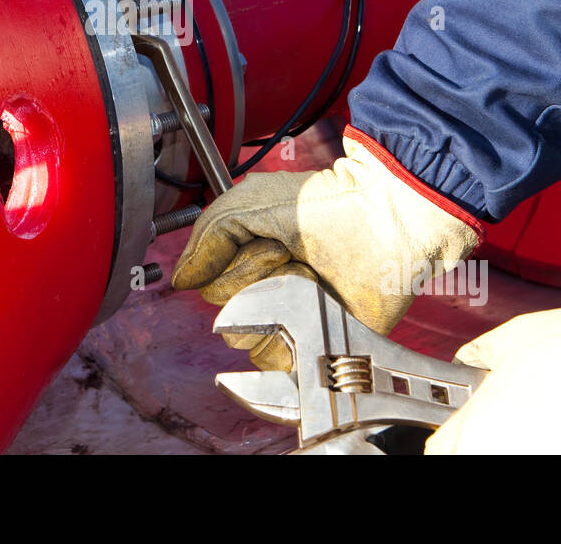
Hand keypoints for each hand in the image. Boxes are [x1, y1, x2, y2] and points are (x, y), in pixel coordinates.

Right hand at [172, 133, 480, 369]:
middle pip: (226, 315)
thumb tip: (181, 279)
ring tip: (309, 275)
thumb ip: (206, 236)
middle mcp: (267, 294)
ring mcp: (292, 321)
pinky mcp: (317, 344)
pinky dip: (297, 326)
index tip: (265, 242)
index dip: (233, 266)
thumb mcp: (246, 204)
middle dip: (255, 278)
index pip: (210, 287)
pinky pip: (280, 358)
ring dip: (278, 300)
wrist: (379, 220)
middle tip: (288, 252)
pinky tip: (321, 300)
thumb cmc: (322, 204)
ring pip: (249, 340)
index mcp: (248, 262)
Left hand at [425, 268, 560, 453]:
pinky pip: (550, 457)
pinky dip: (551, 444)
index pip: (439, 451)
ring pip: (514, 458)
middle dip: (481, 440)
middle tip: (499, 419)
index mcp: (476, 432)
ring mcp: (544, 465)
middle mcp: (506, 458)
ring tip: (538, 418)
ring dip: (517, 444)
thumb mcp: (504, 341)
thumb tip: (468, 361)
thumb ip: (475, 358)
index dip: (447, 436)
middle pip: (474, 456)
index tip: (456, 427)